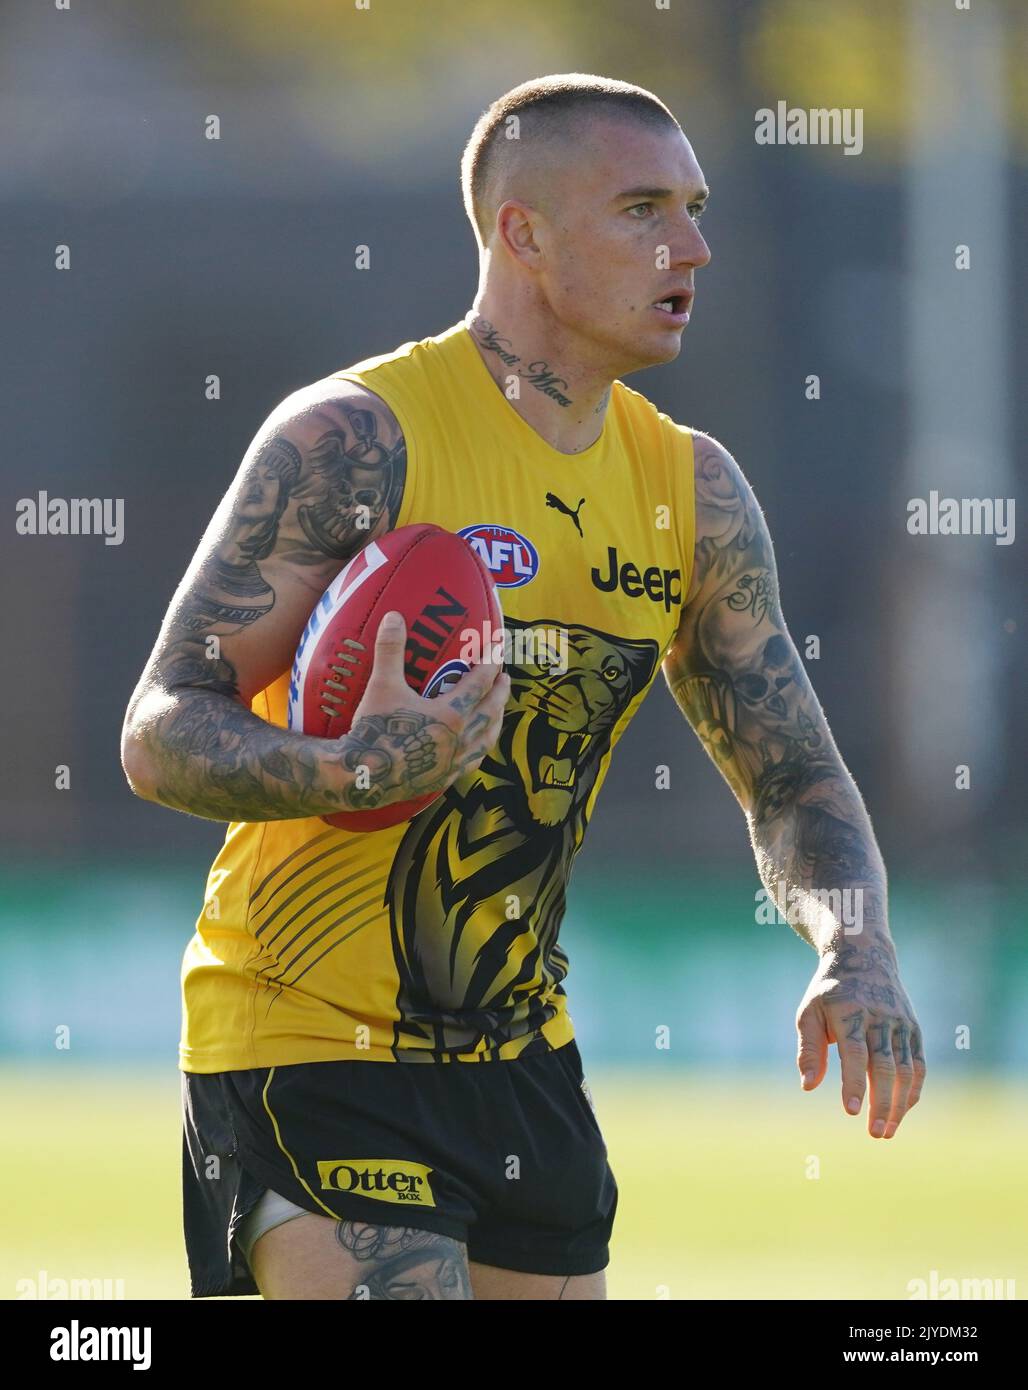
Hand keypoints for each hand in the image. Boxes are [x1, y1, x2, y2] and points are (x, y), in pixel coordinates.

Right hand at [336, 610, 509, 810]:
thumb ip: (391, 650)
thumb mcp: (382, 686)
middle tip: (505, 678)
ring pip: (487, 738)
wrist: (365, 776)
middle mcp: (459, 738)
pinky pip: (473, 761)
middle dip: (500, 692)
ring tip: (498, 711)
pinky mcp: (445, 778)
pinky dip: (480, 749)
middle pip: (490, 710)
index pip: (480, 683)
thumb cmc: (375, 730)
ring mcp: (454, 761)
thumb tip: (394, 616)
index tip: (499, 649)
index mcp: (450, 713)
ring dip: (496, 720)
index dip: (491, 663)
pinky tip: (477, 747)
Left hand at [795, 931, 925, 1138]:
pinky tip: (903, 1110)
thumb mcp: (809, 1012)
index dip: (854, 1084)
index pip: (855, 1054)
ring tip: (887, 1131)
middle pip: (885, 1067)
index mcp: (850, 1013)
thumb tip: (808, 1086)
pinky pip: (918, 1064)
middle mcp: (880, 1018)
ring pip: (905, 1069)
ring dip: (899, 1104)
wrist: (864, 957)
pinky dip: (912, 1089)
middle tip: (875, 1133)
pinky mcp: (913, 1029)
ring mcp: (901, 1023)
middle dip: (882, 1103)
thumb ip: (809, 1049)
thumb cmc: (829, 992)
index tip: (851, 1112)